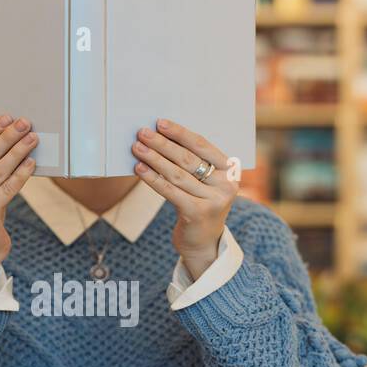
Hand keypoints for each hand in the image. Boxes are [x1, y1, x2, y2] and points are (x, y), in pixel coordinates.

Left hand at [132, 118, 238, 280]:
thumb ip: (192, 163)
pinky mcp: (197, 214)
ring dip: (154, 158)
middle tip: (142, 133)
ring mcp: (213, 201)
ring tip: (137, 148)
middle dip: (162, 144)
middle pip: (188, 159)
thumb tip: (161, 136)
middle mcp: (226, 185)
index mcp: (230, 171)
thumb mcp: (203, 183)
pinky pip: (170, 191)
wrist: (203, 243)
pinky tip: (139, 168)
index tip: (160, 123)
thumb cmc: (199, 205)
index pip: (203, 146)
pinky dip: (152, 178)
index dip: (180, 133)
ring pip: (177, 174)